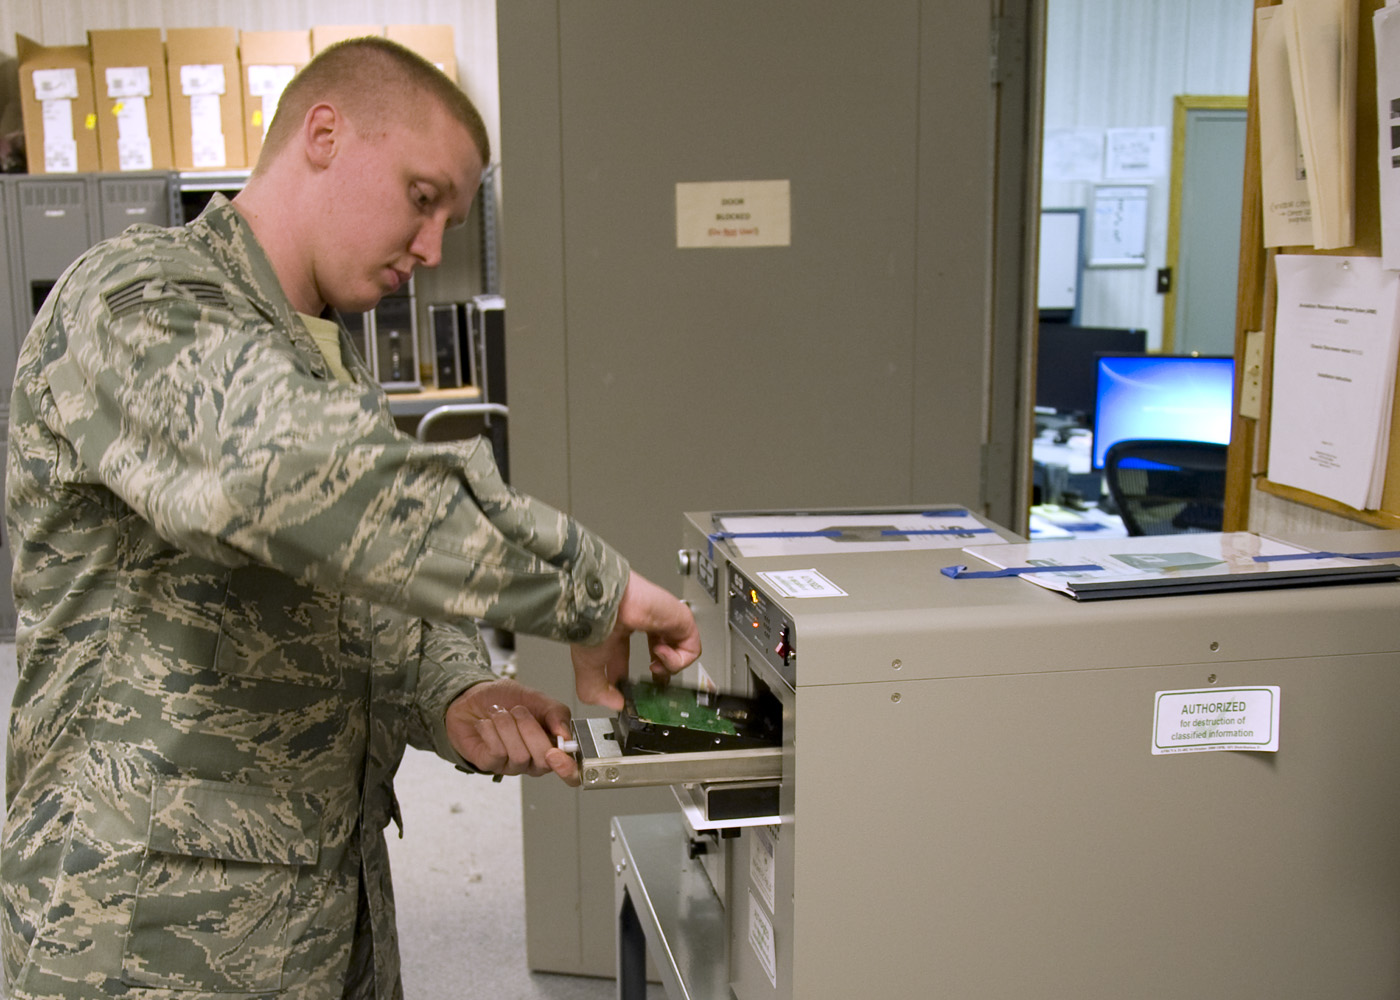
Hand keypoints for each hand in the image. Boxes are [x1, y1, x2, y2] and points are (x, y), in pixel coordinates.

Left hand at [445, 679, 579, 785]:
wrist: (473, 696)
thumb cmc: (506, 699)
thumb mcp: (537, 698)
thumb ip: (556, 713)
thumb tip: (566, 735)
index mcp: (552, 746)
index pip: (569, 772)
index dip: (566, 768)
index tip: (555, 752)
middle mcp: (534, 761)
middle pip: (543, 761)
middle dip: (530, 729)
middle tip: (518, 710)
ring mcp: (512, 765)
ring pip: (519, 755)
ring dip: (507, 725)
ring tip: (499, 713)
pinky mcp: (490, 764)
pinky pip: (497, 752)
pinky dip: (491, 730)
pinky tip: (487, 723)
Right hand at [570, 570, 700, 709]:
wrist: (606, 604)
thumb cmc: (594, 623)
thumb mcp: (587, 666)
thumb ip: (594, 690)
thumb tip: (614, 704)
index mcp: (616, 628)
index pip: (624, 653)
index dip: (627, 675)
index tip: (628, 691)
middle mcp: (641, 621)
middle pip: (657, 650)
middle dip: (658, 672)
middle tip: (653, 684)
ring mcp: (662, 620)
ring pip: (678, 649)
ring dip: (667, 667)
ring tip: (655, 666)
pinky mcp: (680, 619)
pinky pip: (691, 648)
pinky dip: (677, 660)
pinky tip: (660, 655)